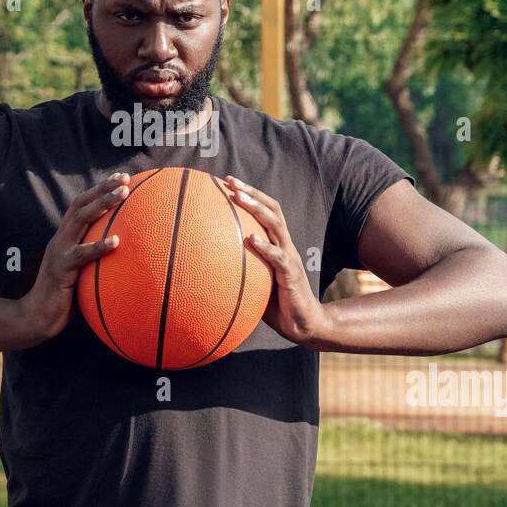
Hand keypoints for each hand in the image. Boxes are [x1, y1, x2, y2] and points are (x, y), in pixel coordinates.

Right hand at [15, 173, 129, 344]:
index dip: (99, 189)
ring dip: (102, 204)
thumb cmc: (63, 298)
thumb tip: (124, 256)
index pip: (80, 206)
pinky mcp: (61, 269)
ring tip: (123, 194)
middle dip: (103, 189)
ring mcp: (59, 252)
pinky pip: (81, 255)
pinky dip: (98, 246)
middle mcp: (60, 240)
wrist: (37, 317)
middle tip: (125, 179)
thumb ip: (94, 260)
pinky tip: (116, 241)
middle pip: (80, 205)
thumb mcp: (80, 272)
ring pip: (80, 220)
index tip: (120, 178)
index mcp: (64, 238)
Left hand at [225, 175, 329, 348]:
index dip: (250, 194)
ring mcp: (290, 259)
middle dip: (252, 192)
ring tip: (239, 198)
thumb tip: (203, 267)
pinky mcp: (291, 276)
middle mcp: (285, 245)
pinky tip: (251, 240)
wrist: (302, 325)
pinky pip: (279, 258)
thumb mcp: (254, 282)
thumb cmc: (275, 304)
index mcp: (277, 244)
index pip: (266, 211)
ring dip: (257, 209)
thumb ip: (239, 269)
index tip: (227, 181)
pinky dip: (265, 247)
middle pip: (272, 209)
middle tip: (230, 181)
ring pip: (276, 226)